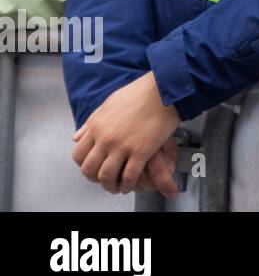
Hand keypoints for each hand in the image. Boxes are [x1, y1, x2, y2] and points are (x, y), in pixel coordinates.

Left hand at [71, 72, 181, 196]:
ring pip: (107, 176)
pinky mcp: (142, 150)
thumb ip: (91, 123)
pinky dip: (127, 185)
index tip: (93, 167)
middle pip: (89, 169)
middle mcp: (106, 138)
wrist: (164, 88)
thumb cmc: (140, 93)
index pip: (78, 155)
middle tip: (104, 180)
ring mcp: (123, 146)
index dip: (85, 165)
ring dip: (110, 186)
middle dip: (95, 178)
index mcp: (96, 126)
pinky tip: (130, 185)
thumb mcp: (109, 104)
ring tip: (116, 187)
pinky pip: (129, 176)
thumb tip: (76, 137)